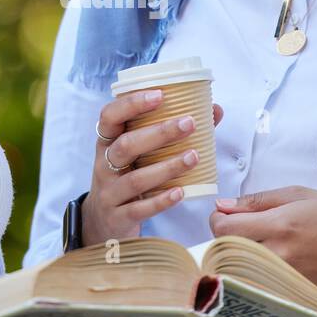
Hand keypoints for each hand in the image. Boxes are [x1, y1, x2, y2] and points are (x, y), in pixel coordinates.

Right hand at [82, 91, 223, 247]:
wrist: (102, 221)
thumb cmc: (127, 177)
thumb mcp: (137, 154)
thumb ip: (170, 132)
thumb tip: (214, 110)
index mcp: (107, 142)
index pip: (110, 116)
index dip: (131, 103)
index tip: (160, 95)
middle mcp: (104, 165)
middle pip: (126, 145)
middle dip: (159, 133)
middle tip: (189, 123)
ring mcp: (110, 192)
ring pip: (135, 179)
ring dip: (166, 167)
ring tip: (193, 157)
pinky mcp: (118, 217)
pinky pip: (139, 208)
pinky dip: (161, 200)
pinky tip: (181, 192)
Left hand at [209, 186, 316, 298]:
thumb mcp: (298, 195)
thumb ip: (257, 201)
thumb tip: (223, 206)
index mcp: (280, 226)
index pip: (225, 229)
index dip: (217, 220)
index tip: (223, 217)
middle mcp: (280, 256)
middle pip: (228, 252)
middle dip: (224, 240)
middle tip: (238, 231)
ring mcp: (285, 280)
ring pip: (240, 272)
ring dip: (238, 259)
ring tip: (254, 247)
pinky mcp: (291, 295)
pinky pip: (259, 286)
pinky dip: (255, 275)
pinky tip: (267, 264)